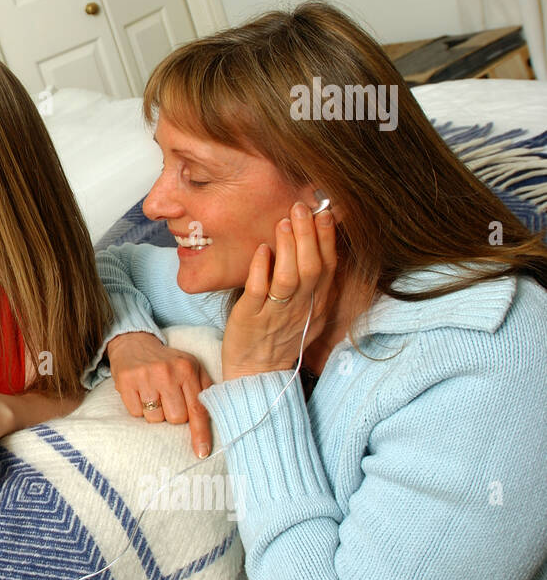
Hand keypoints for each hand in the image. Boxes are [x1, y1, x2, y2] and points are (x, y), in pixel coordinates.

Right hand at [106, 332, 214, 458]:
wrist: (134, 343)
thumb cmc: (167, 361)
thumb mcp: (190, 367)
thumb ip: (204, 389)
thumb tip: (215, 416)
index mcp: (187, 369)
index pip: (197, 408)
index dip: (200, 433)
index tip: (201, 452)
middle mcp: (167, 373)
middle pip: (176, 418)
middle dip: (173, 415)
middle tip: (168, 400)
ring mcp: (145, 377)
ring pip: (155, 418)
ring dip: (155, 413)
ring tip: (153, 395)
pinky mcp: (126, 382)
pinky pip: (136, 413)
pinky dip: (139, 408)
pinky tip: (140, 393)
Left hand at [221, 200, 336, 380]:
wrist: (256, 371)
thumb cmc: (278, 334)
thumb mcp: (306, 310)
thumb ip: (314, 283)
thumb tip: (319, 245)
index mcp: (317, 305)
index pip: (330, 268)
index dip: (329, 239)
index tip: (325, 212)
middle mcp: (301, 309)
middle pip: (313, 269)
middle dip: (310, 236)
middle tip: (302, 207)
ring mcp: (275, 314)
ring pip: (289, 280)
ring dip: (288, 249)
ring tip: (284, 222)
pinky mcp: (250, 319)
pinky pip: (258, 292)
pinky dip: (261, 270)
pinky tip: (261, 251)